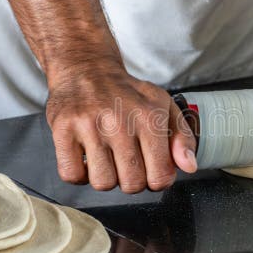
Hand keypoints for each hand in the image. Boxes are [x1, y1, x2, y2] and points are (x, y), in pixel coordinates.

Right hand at [46, 60, 196, 192]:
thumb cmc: (127, 93)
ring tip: (106, 157)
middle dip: (131, 181)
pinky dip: (79, 174)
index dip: (156, 181)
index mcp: (150, 117)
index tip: (150, 170)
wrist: (86, 68)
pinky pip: (72, 175)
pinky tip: (86, 157)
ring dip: (105, 177)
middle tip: (126, 162)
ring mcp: (89, 125)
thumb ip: (183, 137)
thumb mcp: (163, 106)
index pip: (160, 176)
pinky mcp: (63, 129)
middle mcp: (120, 121)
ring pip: (102, 183)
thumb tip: (189, 166)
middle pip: (131, 184)